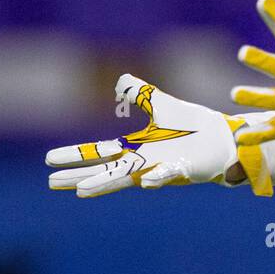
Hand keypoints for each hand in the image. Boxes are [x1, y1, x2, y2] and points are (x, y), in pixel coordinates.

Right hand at [47, 73, 271, 196]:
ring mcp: (162, 166)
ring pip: (129, 177)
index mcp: (137, 147)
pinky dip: (157, 177)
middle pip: (105, 169)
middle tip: (52, 182)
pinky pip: (168, 173)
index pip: (99, 152)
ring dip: (105, 183)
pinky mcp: (185, 168)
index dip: (75, 155)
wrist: (224, 137)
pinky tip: (143, 182)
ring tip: (82, 191)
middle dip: (79, 176)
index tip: (50, 161)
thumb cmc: (194, 124)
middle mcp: (145, 160)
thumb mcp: (161, 104)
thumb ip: (139, 94)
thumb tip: (119, 82)